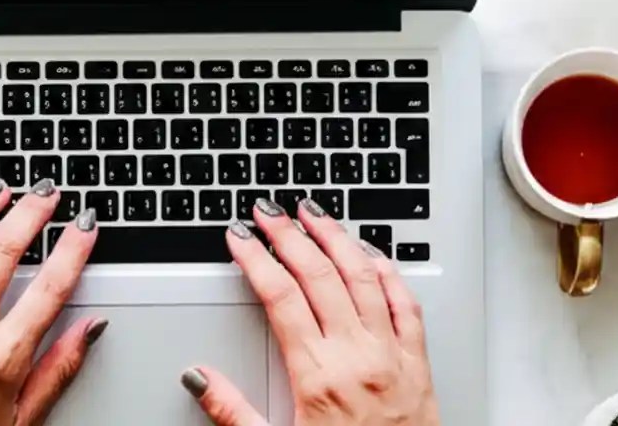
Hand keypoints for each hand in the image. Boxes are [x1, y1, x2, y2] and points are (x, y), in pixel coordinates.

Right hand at [182, 199, 437, 425]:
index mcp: (317, 376)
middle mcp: (357, 357)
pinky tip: (371, 253)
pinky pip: (406, 303)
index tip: (239, 237)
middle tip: (267, 212)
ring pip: (363, 277)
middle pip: (318, 276)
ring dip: (336, 238)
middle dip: (288, 236)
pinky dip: (388, 271)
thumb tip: (199, 377)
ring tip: (314, 214)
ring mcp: (391, 355)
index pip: (280, 297)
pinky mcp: (418, 363)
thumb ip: (231, 410)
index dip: (255, 259)